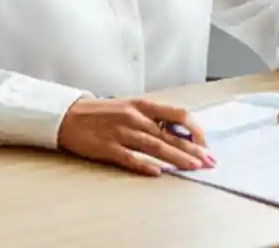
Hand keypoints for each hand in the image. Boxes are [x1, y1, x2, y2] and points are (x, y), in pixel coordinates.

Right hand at [57, 96, 214, 176]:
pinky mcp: (107, 148)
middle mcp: (135, 118)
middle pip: (170, 135)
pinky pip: (130, 158)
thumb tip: (180, 133)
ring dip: (177, 158)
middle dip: (193, 149)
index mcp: (143, 106)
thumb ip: (154, 118)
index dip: (195, 130)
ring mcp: (121, 133)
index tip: (205, 143)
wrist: (69, 116)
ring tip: (193, 167)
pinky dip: (144, 165)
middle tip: (209, 160)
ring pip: (155, 147)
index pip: (178, 115)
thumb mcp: (132, 107)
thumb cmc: (104, 112)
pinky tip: (158, 172)